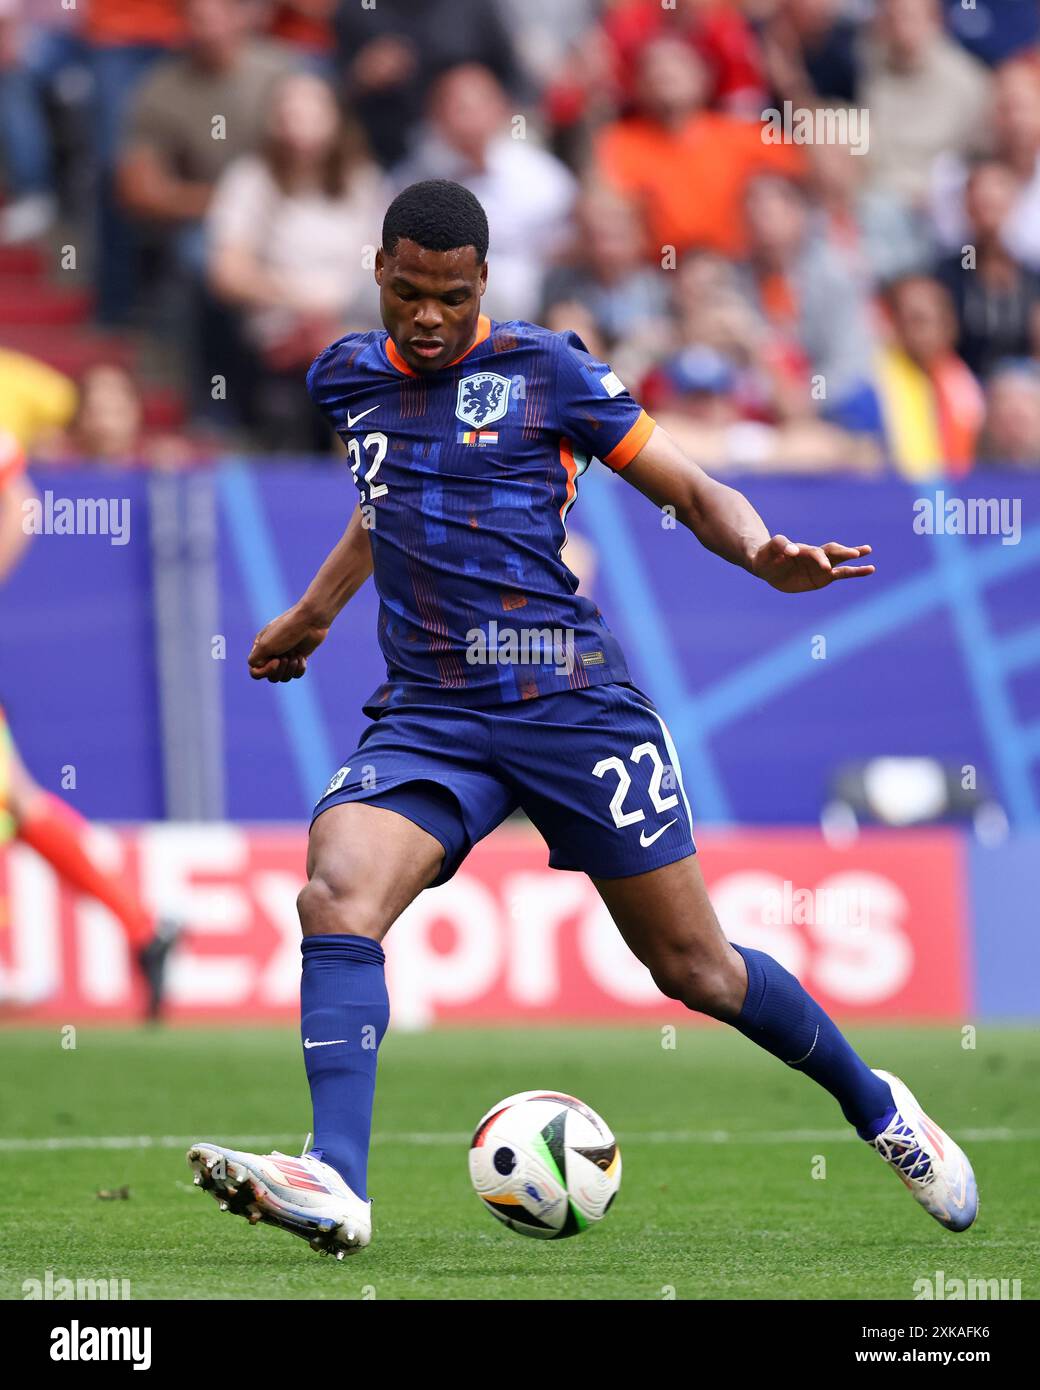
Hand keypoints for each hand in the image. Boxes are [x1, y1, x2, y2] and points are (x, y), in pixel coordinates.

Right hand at [248, 605, 329, 681]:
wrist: (310, 621)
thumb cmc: (286, 631)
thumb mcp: (265, 645)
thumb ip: (255, 659)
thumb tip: (255, 668)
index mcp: (260, 648)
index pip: (255, 671)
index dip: (265, 671)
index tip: (276, 661)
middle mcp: (271, 653)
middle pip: (271, 677)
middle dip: (280, 670)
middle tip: (287, 657)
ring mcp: (286, 656)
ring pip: (284, 677)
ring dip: (290, 669)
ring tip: (296, 656)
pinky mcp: (299, 658)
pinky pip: (296, 674)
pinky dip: (299, 668)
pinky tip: (302, 656)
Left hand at [752, 535, 873, 592]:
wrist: (768, 566)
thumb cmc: (766, 555)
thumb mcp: (769, 550)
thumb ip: (780, 547)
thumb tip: (792, 550)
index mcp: (800, 549)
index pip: (810, 551)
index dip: (814, 557)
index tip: (816, 563)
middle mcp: (813, 555)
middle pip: (830, 551)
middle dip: (841, 553)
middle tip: (854, 554)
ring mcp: (821, 565)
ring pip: (840, 559)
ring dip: (852, 554)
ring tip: (868, 550)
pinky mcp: (824, 576)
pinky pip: (843, 574)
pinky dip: (856, 571)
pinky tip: (870, 569)